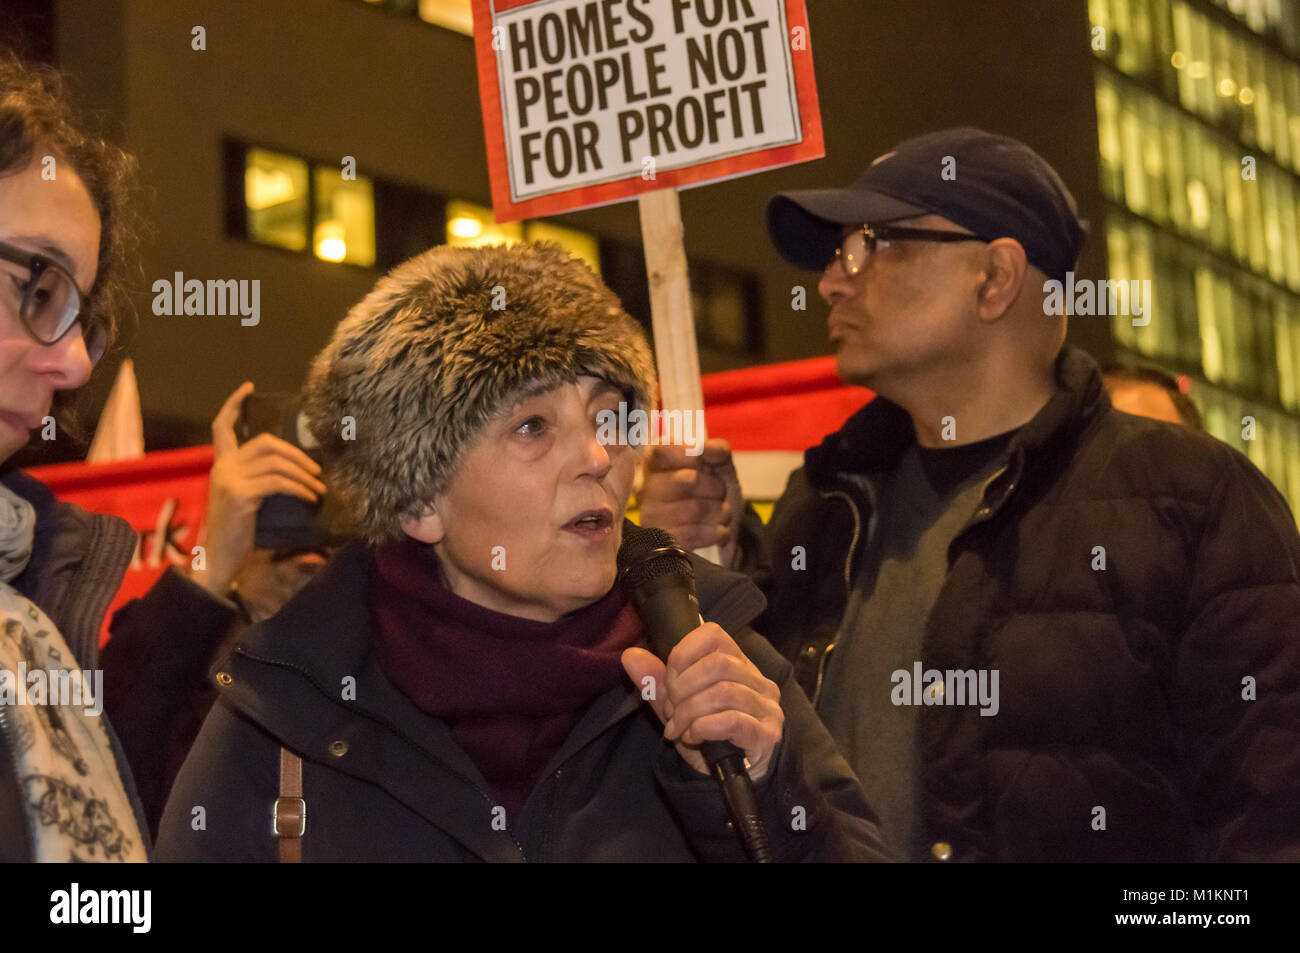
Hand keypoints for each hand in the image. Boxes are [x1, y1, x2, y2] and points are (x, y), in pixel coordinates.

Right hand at [190, 382, 326, 596]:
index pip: (222, 427)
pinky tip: (310, 497)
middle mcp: (222, 467)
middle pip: (264, 442)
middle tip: (316, 470)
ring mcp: (229, 479)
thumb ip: (261, 481)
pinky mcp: (239, 494)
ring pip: (276, 462)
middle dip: (296, 454)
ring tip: (319, 489)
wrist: (218, 560)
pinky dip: (299, 488)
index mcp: (221, 466)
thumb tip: (295, 470)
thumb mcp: (248, 501)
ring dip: (304, 475)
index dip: (234, 405)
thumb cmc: (237, 534)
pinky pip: (278, 482)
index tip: (248, 387)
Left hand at [621, 623, 783, 780]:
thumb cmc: (709, 738)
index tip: (669, 682)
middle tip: (671, 712)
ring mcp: (766, 708)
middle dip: (683, 688)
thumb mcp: (678, 709)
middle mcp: (758, 681)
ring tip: (678, 728)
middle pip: (718, 664)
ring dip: (689, 711)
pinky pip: (732, 721)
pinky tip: (693, 738)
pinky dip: (703, 728)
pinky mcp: (766, 735)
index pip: (714, 635)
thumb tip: (630, 656)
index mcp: (738, 665)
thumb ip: (657, 684)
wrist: (733, 780)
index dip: (683, 655)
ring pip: (723, 692)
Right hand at [637, 439, 743, 567]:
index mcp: (656, 463)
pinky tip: (716, 530)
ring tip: (719, 513)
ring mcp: (653, 517)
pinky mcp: (663, 542)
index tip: (702, 461)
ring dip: (720, 511)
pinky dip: (717, 532)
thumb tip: (707, 449)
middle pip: (687, 480)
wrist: (722, 528)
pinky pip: (696, 534)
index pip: (663, 451)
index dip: (690, 454)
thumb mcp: (721, 465)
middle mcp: (647, 488)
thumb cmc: (714, 492)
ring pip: (695, 510)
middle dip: (715, 487)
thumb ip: (717, 450)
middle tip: (718, 492)